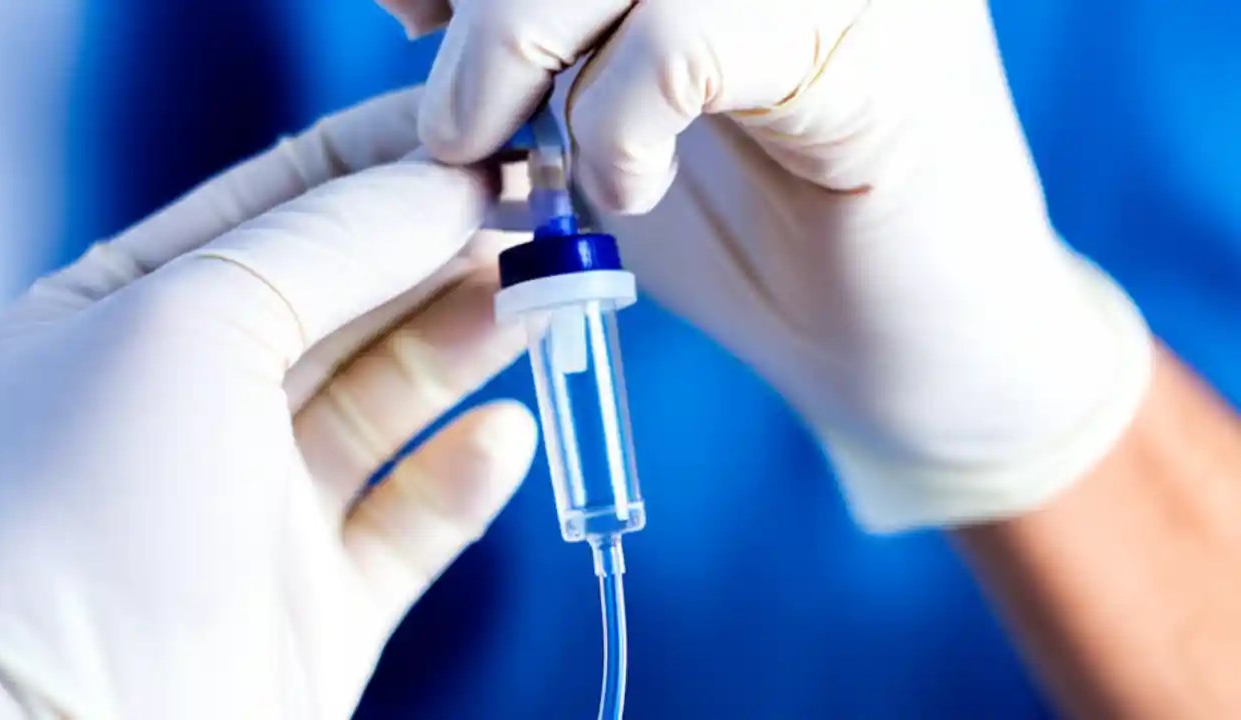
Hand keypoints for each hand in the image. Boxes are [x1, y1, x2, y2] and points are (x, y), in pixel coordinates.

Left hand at [0, 88, 534, 718]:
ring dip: (473, 342)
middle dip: (447, 249)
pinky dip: (465, 475)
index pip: (281, 205)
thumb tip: (446, 186)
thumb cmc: (72, 524)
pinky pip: (410, 521)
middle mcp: (189, 406)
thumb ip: (329, 243)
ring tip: (551, 299)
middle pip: (351, 298)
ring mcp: (253, 508)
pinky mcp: (316, 606)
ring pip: (391, 400)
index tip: (490, 145)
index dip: (389, 165)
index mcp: (125, 316)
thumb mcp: (191, 323)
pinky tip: (505, 437)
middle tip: (546, 218)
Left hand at [395, 0, 1151, 529]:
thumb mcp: (610, 119)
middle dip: (490, 8)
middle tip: (462, 124)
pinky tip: (630, 188)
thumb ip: (539, 48)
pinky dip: (621, 120)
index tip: (412, 13)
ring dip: (526, 53)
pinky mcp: (884, 34)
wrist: (899, 350)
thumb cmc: (757, 240)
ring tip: (529, 163)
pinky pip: (687, 35)